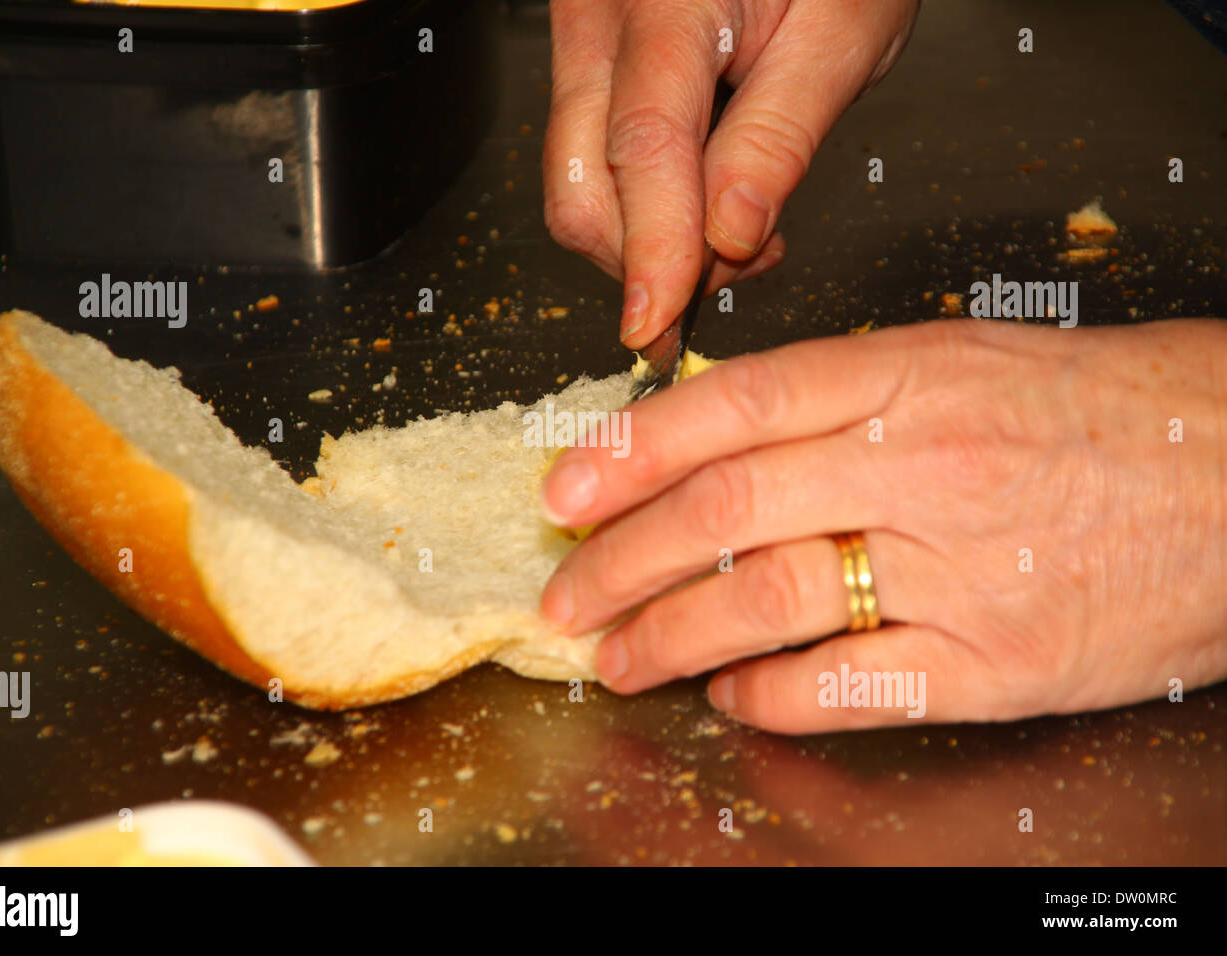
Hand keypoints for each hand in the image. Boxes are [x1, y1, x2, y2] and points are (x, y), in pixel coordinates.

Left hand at [538, 319, 1226, 732]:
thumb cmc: (1104, 412)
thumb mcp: (966, 361)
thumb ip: (843, 397)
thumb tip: (713, 436)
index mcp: (911, 374)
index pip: (733, 406)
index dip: (632, 451)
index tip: (566, 491)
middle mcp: (926, 464)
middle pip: (728, 513)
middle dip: (623, 561)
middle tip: (567, 596)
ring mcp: (962, 568)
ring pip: (770, 603)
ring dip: (674, 637)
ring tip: (621, 658)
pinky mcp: (999, 662)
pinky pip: (854, 684)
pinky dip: (774, 696)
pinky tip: (732, 696)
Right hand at [542, 0, 918, 346]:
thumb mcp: (843, 35)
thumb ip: (778, 137)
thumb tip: (727, 235)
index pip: (643, 146)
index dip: (652, 248)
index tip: (657, 324)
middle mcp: (599, 16)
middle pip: (582, 178)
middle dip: (645, 256)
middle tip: (733, 275)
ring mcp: (581, 37)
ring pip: (578, 176)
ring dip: (645, 237)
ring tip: (735, 234)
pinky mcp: (587, 58)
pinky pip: (590, 152)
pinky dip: (641, 201)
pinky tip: (705, 199)